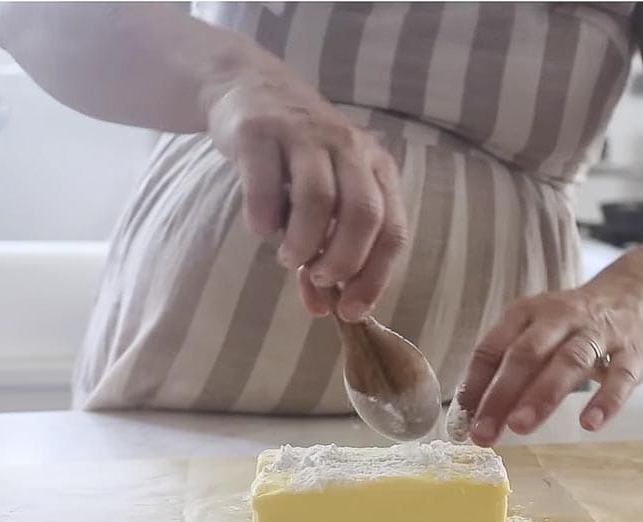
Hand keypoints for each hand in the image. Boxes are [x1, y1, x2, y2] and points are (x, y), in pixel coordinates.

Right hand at [203, 60, 407, 321]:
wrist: (249, 88)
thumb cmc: (295, 157)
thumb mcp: (322, 198)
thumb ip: (324, 250)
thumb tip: (322, 309)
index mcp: (376, 167)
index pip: (393, 230)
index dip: (376, 276)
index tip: (351, 311)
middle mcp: (348, 148)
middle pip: (363, 214)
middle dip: (343, 261)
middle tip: (318, 279)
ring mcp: (304, 136)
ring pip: (318, 199)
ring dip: (303, 243)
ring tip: (289, 259)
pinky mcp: (259, 132)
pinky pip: (265, 184)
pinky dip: (263, 218)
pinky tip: (261, 230)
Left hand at [457, 264, 642, 446]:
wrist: (636, 296)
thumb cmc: (572, 325)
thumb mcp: (535, 332)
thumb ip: (506, 368)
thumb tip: (471, 413)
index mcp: (526, 313)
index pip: (493, 348)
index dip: (475, 384)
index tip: (462, 420)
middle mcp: (560, 318)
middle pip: (526, 354)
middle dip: (502, 394)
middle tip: (484, 432)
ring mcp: (598, 334)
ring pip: (568, 361)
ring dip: (542, 395)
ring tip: (520, 426)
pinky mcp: (632, 352)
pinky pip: (620, 376)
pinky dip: (605, 400)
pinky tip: (590, 423)